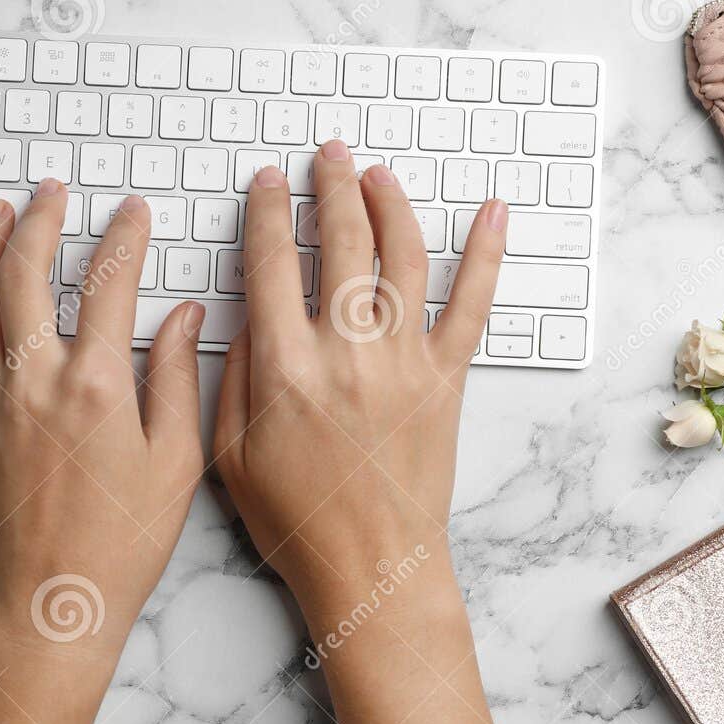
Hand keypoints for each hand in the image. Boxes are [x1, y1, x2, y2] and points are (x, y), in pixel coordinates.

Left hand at [0, 181, 205, 692]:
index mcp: (99, 387)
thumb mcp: (177, 464)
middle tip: (54, 193)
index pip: (110, 284)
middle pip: (28, 272)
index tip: (133, 213)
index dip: (124, 237)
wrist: (51, 604)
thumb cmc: (121, 546)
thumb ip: (179, 380)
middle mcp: (35, 382)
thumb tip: (183, 316)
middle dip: (42, 219)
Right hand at [214, 141, 506, 627]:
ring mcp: (401, 361)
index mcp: (284, 366)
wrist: (370, 566)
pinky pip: (470, 306)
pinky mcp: (445, 380)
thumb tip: (245, 316)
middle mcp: (345, 351)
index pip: (271, 261)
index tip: (267, 184)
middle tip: (328, 157)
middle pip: (341, 241)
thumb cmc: (296, 520)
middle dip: (332, 187)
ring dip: (390, 204)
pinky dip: (487, 256)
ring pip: (401, 257)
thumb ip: (230, 377)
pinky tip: (494, 214)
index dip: (267, 212)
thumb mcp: (228, 452)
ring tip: (378, 175)